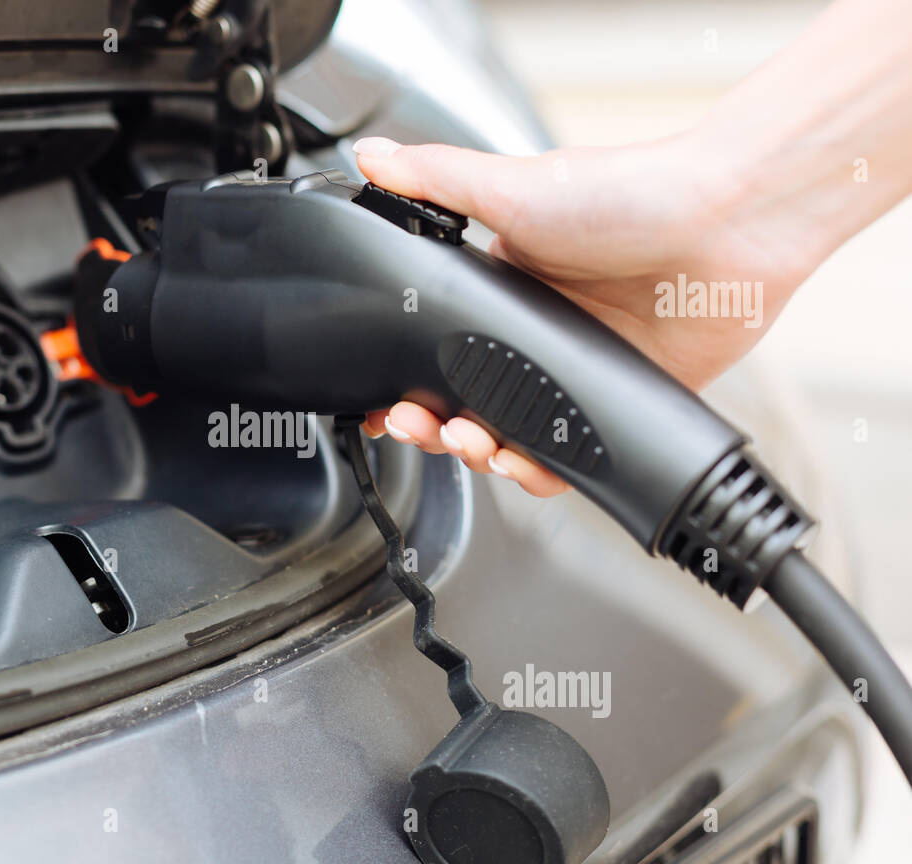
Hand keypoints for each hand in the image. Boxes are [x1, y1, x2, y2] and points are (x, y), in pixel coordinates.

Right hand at [353, 134, 809, 496]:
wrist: (726, 223)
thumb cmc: (631, 194)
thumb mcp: (514, 185)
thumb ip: (436, 178)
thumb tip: (372, 157)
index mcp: (505, 288)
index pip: (437, 348)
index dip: (406, 381)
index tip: (383, 402)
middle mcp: (539, 334)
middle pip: (466, 402)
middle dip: (432, 425)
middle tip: (416, 426)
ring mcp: (578, 370)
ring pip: (511, 436)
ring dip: (480, 451)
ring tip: (470, 442)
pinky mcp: (621, 401)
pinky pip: (571, 456)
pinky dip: (540, 471)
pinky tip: (522, 464)